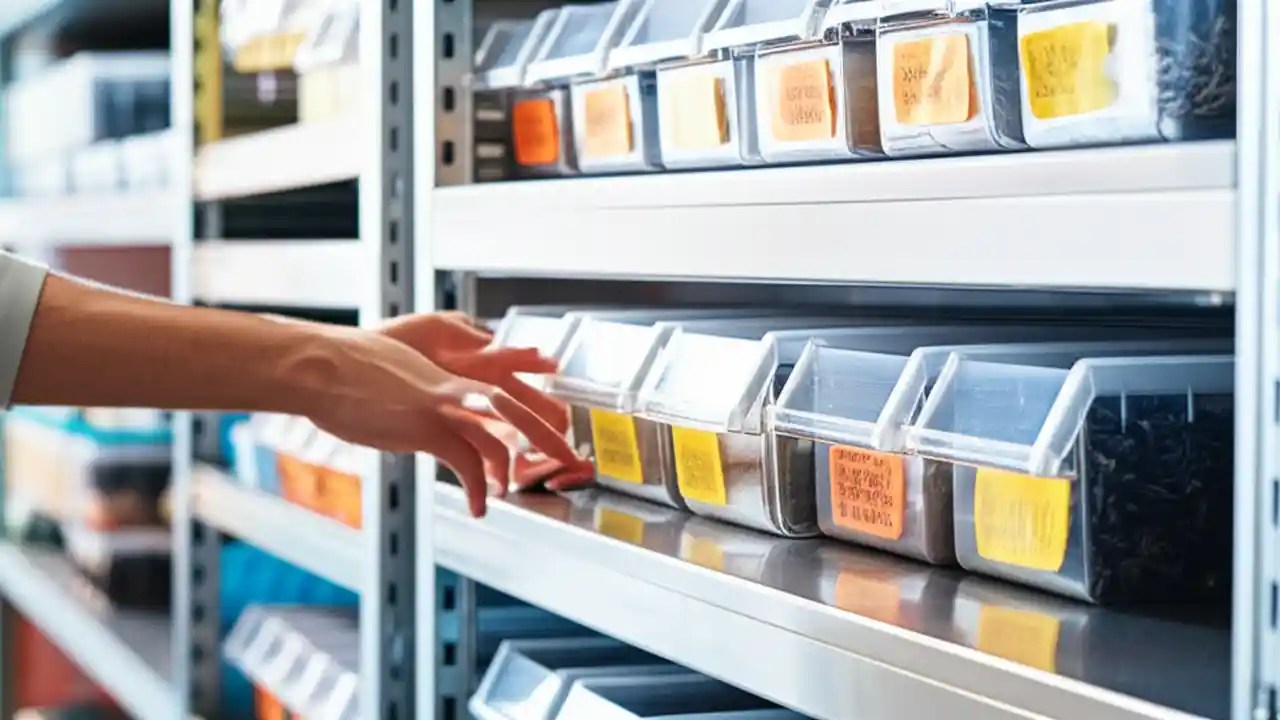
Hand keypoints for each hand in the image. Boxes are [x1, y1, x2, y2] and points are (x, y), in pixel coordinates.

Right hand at [294, 319, 587, 516]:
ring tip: (517, 489)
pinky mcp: (426, 426)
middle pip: (515, 408)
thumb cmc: (345, 373)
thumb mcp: (390, 379)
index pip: (498, 392)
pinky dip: (478, 487)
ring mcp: (442, 405)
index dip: (524, 410)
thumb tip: (409, 411)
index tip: (544, 425)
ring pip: (498, 434)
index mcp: (446, 377)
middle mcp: (453, 388)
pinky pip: (466, 461)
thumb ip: (410, 395)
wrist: (323, 366)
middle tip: (568, 455)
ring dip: (514, 466)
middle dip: (544, 433)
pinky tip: (478, 506)